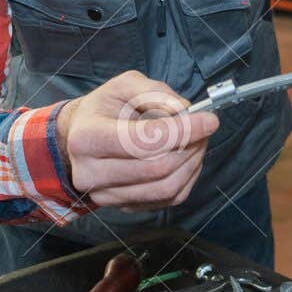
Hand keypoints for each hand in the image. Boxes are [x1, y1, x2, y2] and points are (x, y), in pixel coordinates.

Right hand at [55, 71, 218, 210]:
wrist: (81, 135)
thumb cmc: (104, 108)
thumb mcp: (124, 85)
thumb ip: (154, 92)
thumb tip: (184, 111)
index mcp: (86, 138)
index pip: (141, 141)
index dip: (181, 131)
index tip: (209, 119)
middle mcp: (91, 173)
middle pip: (156, 168)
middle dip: (190, 146)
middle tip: (205, 128)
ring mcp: (107, 195)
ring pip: (166, 188)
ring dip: (192, 163)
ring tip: (198, 141)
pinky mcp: (125, 207)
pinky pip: (168, 199)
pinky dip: (187, 178)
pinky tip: (188, 158)